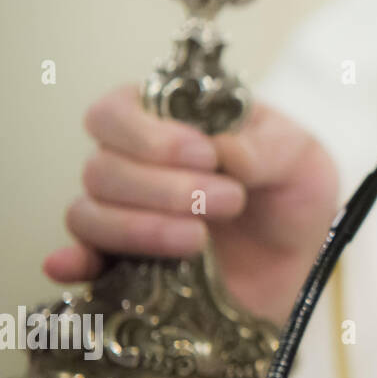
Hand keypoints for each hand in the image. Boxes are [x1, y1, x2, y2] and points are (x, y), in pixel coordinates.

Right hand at [43, 85, 338, 323]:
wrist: (299, 261)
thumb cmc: (292, 193)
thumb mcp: (301, 158)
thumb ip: (269, 148)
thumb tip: (224, 152)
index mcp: (170, 121)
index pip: (118, 111)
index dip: (151, 135)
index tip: (206, 156)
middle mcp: (133, 163)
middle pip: (102, 167)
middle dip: (165, 188)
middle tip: (228, 200)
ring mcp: (123, 214)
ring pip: (89, 213)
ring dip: (142, 227)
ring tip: (200, 239)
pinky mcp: (121, 265)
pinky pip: (78, 262)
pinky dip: (74, 263)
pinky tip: (78, 266)